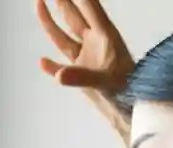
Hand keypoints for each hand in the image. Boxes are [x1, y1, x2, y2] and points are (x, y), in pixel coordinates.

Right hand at [36, 0, 135, 140]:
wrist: (133, 111)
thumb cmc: (127, 92)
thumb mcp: (106, 83)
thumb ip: (82, 77)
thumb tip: (59, 76)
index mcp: (105, 37)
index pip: (90, 9)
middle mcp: (95, 44)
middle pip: (74, 18)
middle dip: (64, 2)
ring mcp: (87, 60)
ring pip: (64, 37)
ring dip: (51, 22)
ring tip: (39, 4)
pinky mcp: (81, 77)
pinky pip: (61, 69)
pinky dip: (51, 66)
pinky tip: (41, 61)